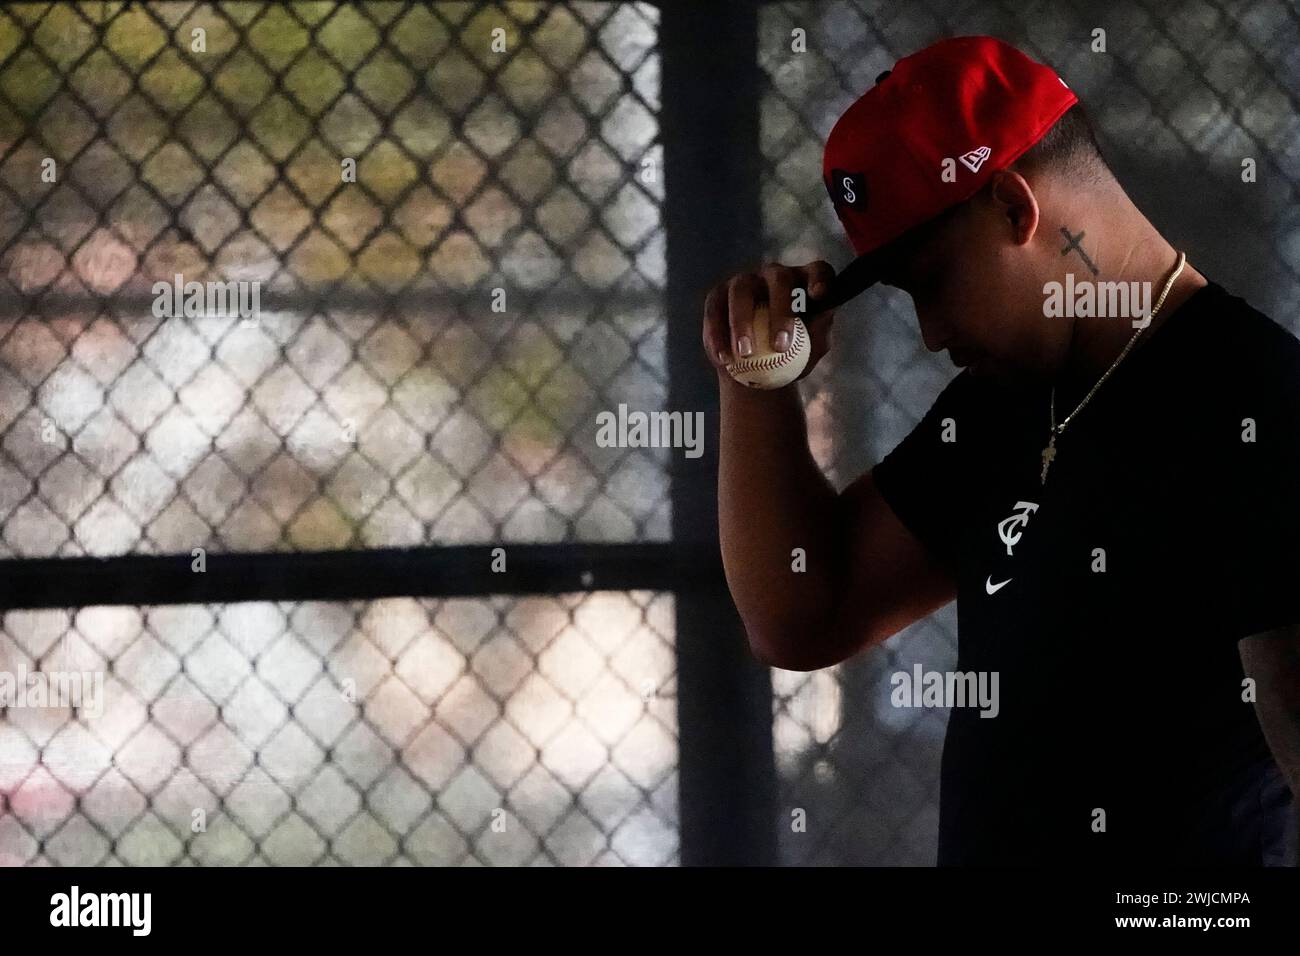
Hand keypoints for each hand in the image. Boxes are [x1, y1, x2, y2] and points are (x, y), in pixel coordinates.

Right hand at [702, 261, 838, 382]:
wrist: (756, 371)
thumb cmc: (792, 358)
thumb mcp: (811, 349)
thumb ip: (820, 332)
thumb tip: (824, 315)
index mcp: (804, 282)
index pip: (818, 270)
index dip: (820, 278)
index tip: (819, 295)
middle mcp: (774, 275)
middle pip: (779, 279)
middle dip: (780, 311)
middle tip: (780, 347)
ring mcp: (744, 282)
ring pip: (741, 291)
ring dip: (742, 322)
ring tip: (746, 354)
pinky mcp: (718, 296)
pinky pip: (715, 311)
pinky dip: (718, 336)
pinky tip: (725, 358)